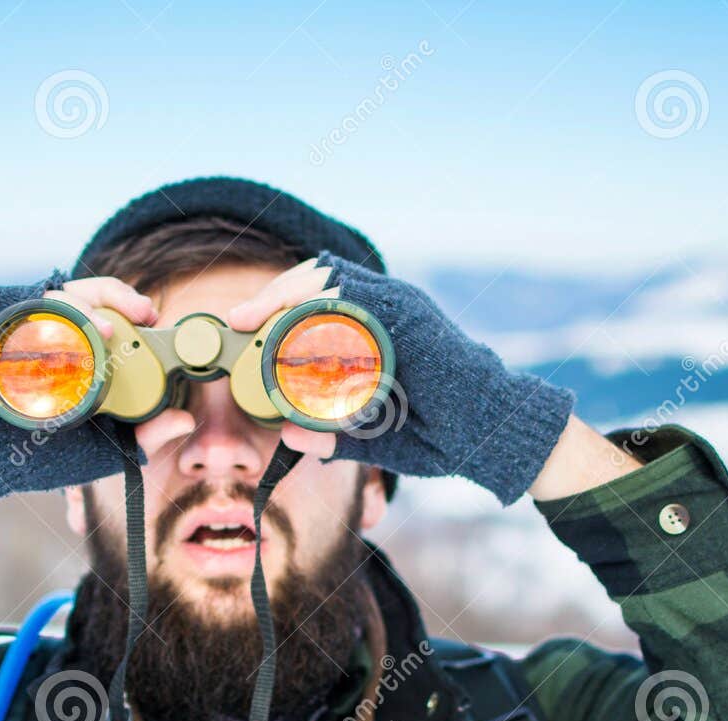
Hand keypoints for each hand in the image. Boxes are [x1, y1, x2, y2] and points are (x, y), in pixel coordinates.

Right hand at [0, 273, 161, 516]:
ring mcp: (16, 320)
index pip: (108, 311)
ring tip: (100, 332)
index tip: (150, 317)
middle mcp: (49, 330)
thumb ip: (141, 439)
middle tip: (132, 317)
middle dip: (111, 297)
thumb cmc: (31, 454)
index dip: (130, 306)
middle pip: (84, 292)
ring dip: (80, 308)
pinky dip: (37, 313)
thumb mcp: (96, 447)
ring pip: (54, 294)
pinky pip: (15, 301)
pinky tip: (54, 333)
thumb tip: (185, 423)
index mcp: (77, 350)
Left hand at [229, 254, 576, 505]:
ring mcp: (399, 306)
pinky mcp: (410, 315)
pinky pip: (358, 295)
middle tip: (239, 320)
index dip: (276, 304)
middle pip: (318, 277)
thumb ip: (331, 435)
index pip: (318, 296)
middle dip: (273, 295)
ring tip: (255, 319)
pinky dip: (321, 303)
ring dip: (288, 295)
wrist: (488, 435)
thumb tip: (288, 435)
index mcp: (376, 326)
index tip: (240, 324)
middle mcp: (387, 306)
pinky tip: (292, 321)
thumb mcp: (370, 436)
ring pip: (332, 278)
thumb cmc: (437, 433)